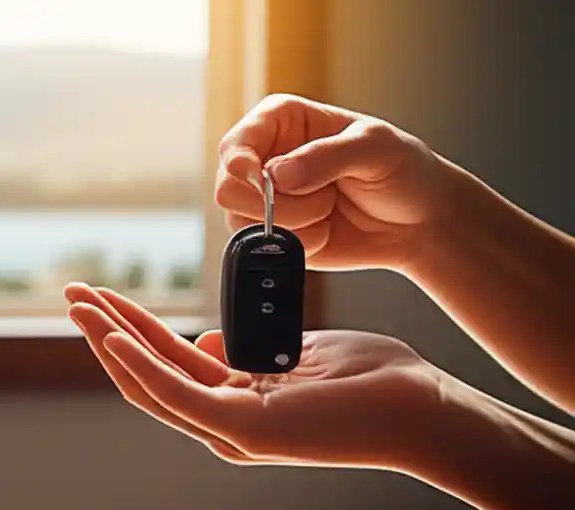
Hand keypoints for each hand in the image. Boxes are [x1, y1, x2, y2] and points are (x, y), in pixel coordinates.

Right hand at [64, 283, 443, 470]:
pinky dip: (139, 364)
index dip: (130, 328)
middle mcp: (222, 423)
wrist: (421, 409)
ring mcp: (230, 430)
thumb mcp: (294, 356)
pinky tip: (114, 336)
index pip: (166, 364)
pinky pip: (176, 392)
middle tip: (72, 295)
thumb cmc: (372, 382)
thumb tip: (206, 341)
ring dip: (110, 342)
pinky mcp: (244, 428)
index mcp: (234, 405)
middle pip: (146, 373)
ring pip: (149, 384)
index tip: (103, 297)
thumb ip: (245, 352)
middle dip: (105, 331)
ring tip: (80, 306)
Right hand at [217, 94, 453, 271]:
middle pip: (228, 189)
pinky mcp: (273, 236)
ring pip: (241, 223)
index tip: (266, 180)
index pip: (235, 143)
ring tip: (328, 210)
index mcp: (281, 122)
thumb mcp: (375, 147)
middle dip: (276, 204)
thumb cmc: (402, 171)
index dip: (241, 165)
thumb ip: (327, 155)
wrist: (419, 221)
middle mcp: (265, 159)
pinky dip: (299, 246)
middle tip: (321, 199)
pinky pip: (263, 249)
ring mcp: (265, 201)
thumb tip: (278, 175)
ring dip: (293, 225)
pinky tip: (325, 231)